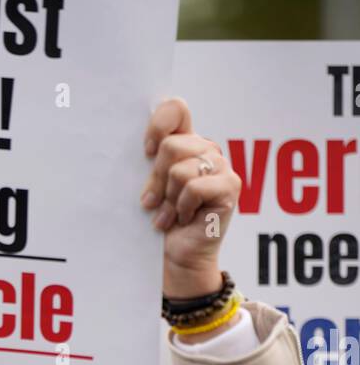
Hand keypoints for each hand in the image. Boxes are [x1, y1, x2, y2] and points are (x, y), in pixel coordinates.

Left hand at [140, 98, 241, 299]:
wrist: (176, 255)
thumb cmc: (160, 220)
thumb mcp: (149, 186)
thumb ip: (149, 162)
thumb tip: (136, 144)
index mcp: (186, 142)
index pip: (176, 109)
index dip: (158, 126)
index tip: (145, 153)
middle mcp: (206, 149)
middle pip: (171, 145)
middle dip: (155, 179)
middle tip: (152, 202)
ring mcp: (221, 167)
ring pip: (181, 169)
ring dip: (168, 198)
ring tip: (169, 214)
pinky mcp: (229, 186)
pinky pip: (194, 187)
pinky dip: (181, 207)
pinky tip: (182, 219)